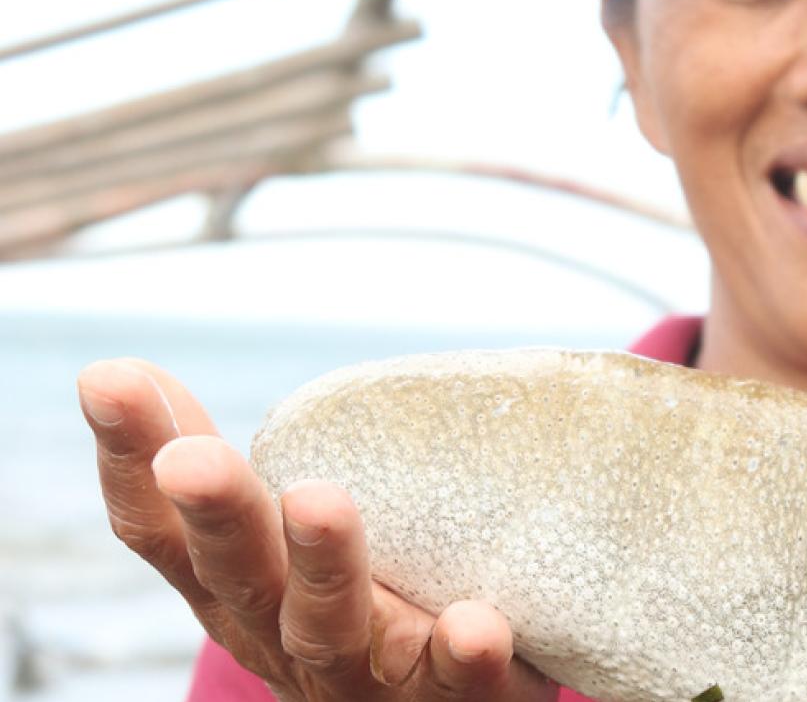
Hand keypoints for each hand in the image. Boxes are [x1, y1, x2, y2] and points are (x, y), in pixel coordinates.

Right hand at [77, 358, 550, 701]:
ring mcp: (364, 674)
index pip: (164, 529)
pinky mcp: (447, 698)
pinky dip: (460, 653)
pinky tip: (473, 623)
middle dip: (218, 514)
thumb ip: (237, 468)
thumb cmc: (354, 611)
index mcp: (235, 591)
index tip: (107, 381)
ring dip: (325, 566)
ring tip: (318, 502)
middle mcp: (282, 635)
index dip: (132, 460)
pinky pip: (454, 682)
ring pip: (332, 627)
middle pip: (240, 575)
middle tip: (191, 459)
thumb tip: (129, 364)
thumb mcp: (282, 547)